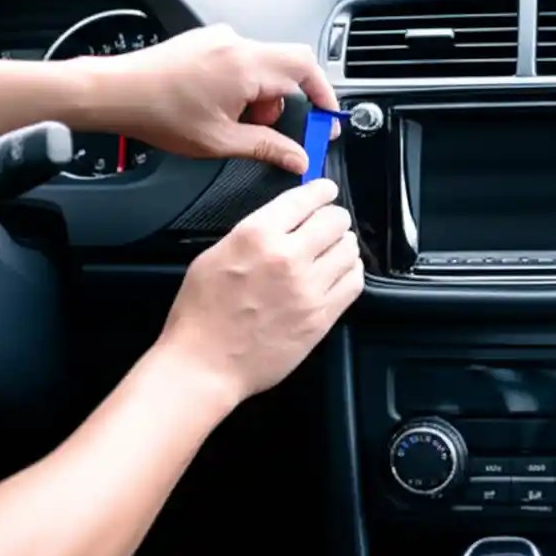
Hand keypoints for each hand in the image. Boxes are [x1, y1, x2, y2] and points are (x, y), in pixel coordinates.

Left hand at [88, 24, 338, 172]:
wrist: (115, 93)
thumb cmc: (158, 113)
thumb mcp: (221, 141)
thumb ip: (268, 148)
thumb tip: (298, 158)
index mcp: (246, 65)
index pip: (306, 69)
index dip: (324, 94)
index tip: (325, 119)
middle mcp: (236, 44)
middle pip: (286, 68)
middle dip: (286, 103)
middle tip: (267, 129)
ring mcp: (220, 39)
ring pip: (263, 67)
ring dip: (260, 96)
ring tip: (233, 121)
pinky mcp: (206, 42)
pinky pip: (241, 61)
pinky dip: (243, 85)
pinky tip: (218, 107)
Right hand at [156, 179, 362, 401]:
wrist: (205, 364)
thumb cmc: (201, 315)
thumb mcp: (214, 255)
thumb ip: (252, 234)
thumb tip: (282, 221)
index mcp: (256, 236)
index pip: (304, 199)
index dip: (321, 191)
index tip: (326, 190)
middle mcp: (287, 258)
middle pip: (334, 221)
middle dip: (334, 217)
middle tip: (330, 222)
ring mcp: (309, 289)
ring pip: (348, 249)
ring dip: (343, 244)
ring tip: (334, 248)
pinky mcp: (321, 317)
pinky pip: (354, 283)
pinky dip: (351, 272)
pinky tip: (340, 273)